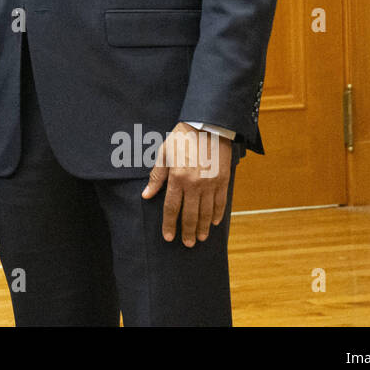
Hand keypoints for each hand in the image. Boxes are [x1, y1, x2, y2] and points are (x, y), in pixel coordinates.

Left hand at [140, 122, 232, 247]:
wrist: (208, 126)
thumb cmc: (182, 138)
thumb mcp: (165, 154)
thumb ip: (157, 177)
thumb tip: (146, 195)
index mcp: (177, 178)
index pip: (171, 208)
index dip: (169, 224)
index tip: (168, 237)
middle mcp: (194, 184)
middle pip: (190, 215)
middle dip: (187, 231)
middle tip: (187, 244)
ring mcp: (210, 184)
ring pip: (206, 212)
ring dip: (202, 227)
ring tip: (200, 238)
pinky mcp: (223, 181)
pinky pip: (220, 203)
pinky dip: (217, 215)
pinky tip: (213, 223)